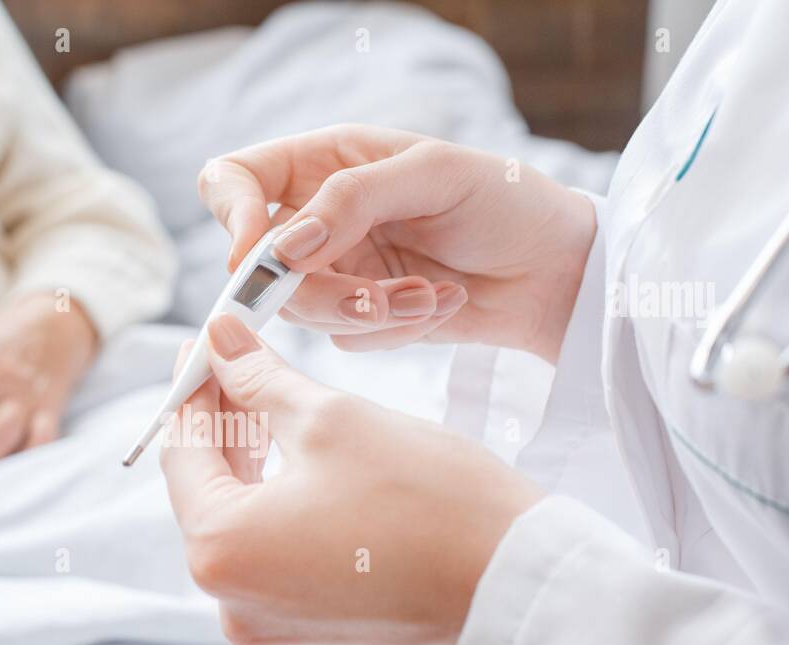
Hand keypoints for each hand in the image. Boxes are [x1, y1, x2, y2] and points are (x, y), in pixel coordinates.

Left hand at [159, 314, 542, 644]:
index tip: (201, 345)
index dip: (191, 387)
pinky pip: (274, 559)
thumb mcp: (330, 417)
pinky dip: (280, 511)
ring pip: (242, 527)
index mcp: (221, 551)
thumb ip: (260, 379)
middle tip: (238, 364)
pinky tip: (301, 466)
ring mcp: (272, 626)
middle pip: (206, 493)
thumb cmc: (428, 500)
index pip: (182, 452)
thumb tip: (220, 341)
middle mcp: (231, 603)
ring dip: (252, 466)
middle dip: (221, 424)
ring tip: (270, 405)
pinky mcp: (311, 633)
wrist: (515, 583)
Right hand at [200, 124, 594, 360]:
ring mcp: (339, 269)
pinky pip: (346, 339)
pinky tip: (441, 304)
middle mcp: (320, 217)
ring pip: (304, 311)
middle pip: (264, 266)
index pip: (235, 180)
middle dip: (320, 291)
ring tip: (429, 296)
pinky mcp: (364, 317)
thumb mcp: (434, 175)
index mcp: (325, 161)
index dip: (233, 216)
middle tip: (373, 300)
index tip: (258, 257)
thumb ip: (352, 199)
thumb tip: (284, 246)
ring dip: (368, 312)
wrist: (555, 269)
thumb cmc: (506, 199)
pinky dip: (394, 330)